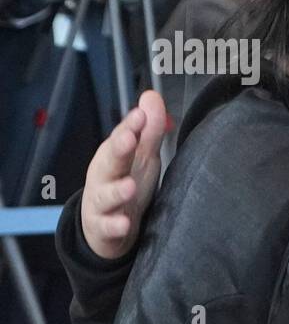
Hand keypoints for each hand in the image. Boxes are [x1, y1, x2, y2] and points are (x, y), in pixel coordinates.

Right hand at [80, 90, 167, 259]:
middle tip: (129, 139)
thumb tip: (150, 95)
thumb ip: (148, 130)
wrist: (105, 228)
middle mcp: (105, 177)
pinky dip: (114, 226)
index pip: (123, 139)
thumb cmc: (124, 184)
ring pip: (106, 195)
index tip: (141, 115)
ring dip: (117, 191)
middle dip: (119, 149)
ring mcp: (102, 203)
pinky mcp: (103, 227)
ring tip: (129, 187)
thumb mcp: (140, 158)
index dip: (131, 127)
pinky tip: (123, 224)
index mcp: (115, 158)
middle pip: (110, 161)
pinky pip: (107, 227)